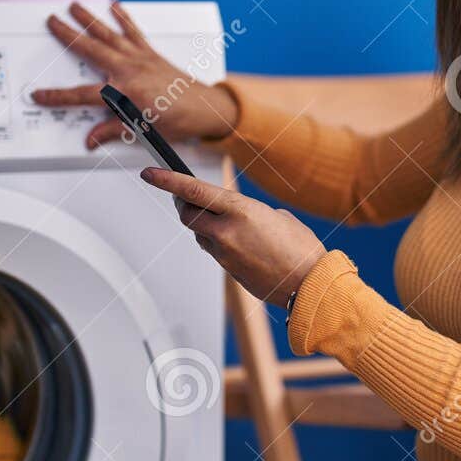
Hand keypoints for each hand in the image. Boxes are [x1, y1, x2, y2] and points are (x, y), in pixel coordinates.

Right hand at [34, 1, 240, 150]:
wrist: (205, 109)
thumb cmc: (179, 121)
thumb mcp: (143, 132)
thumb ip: (113, 132)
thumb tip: (91, 139)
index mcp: (125, 93)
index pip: (83, 95)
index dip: (59, 97)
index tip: (40, 95)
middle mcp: (130, 70)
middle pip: (92, 50)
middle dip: (69, 35)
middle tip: (51, 21)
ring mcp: (140, 58)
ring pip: (109, 35)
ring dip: (90, 19)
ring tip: (74, 6)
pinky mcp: (150, 53)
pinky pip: (133, 32)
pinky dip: (124, 18)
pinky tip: (114, 6)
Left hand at [140, 167, 325, 307]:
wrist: (310, 287)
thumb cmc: (302, 250)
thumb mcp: (278, 217)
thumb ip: (250, 212)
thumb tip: (237, 217)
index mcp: (241, 211)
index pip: (193, 191)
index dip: (167, 180)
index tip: (149, 173)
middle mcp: (227, 232)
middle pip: (187, 215)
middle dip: (184, 204)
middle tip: (187, 197)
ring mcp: (225, 254)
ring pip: (199, 234)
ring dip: (204, 225)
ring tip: (227, 222)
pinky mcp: (228, 271)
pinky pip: (214, 251)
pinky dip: (218, 242)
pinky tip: (239, 242)